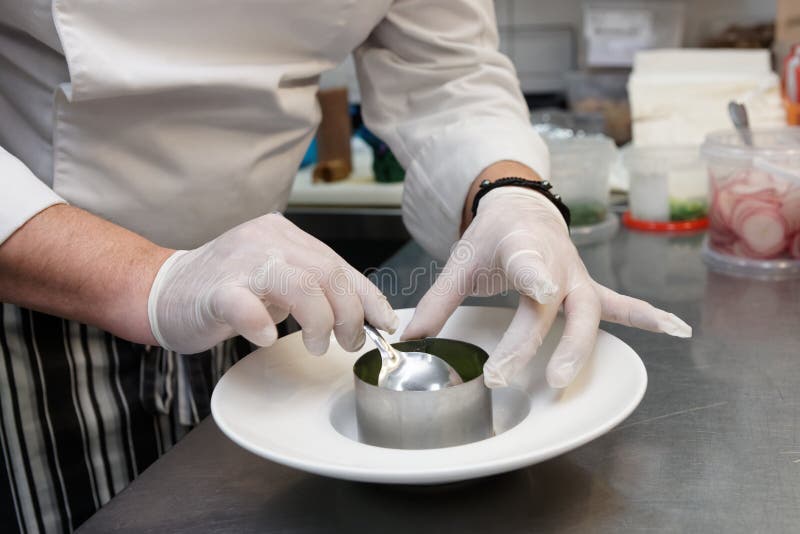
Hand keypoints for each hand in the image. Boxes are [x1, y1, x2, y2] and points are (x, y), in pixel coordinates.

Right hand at [148, 213, 398, 354]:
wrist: (162, 289)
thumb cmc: (226, 289)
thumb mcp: (278, 280)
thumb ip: (313, 288)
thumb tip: (361, 315)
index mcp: (284, 236)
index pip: (338, 265)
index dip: (368, 297)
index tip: (386, 323)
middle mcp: (266, 240)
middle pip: (327, 274)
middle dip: (348, 315)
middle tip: (348, 343)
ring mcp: (239, 262)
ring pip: (300, 285)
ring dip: (319, 321)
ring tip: (316, 346)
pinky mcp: (214, 290)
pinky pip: (245, 305)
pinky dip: (262, 324)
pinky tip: (268, 339)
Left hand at [403, 187, 690, 387]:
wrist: (522, 206)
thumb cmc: (492, 238)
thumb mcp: (461, 263)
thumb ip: (437, 303)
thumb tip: (407, 339)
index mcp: (520, 246)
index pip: (528, 262)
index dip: (536, 274)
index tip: (541, 288)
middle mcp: (555, 262)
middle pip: (553, 305)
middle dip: (533, 341)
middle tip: (511, 376)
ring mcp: (576, 276)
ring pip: (589, 311)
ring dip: (581, 346)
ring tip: (566, 377)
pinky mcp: (587, 287)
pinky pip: (620, 303)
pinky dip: (647, 317)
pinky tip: (676, 330)